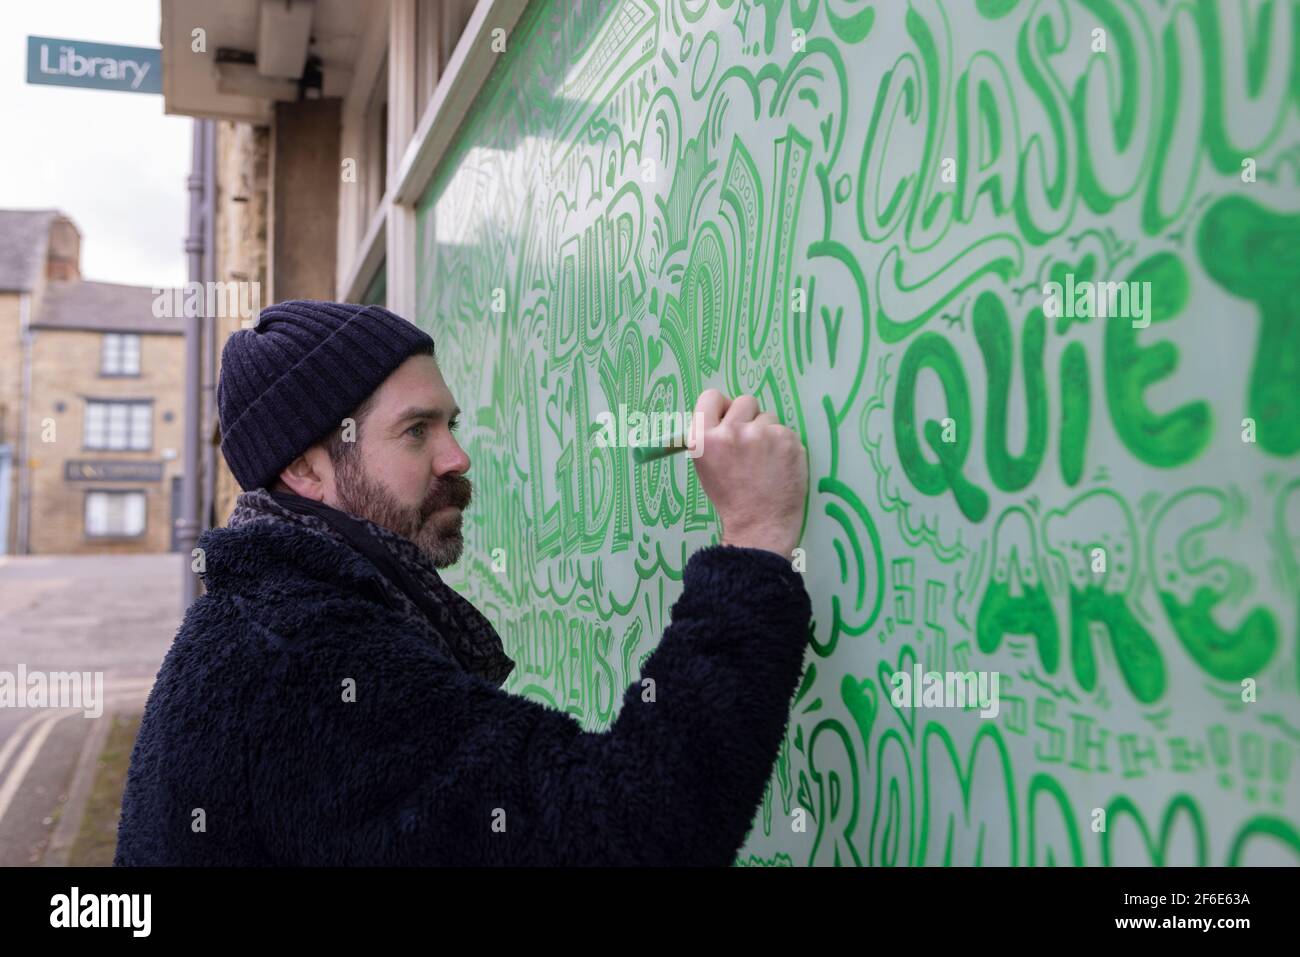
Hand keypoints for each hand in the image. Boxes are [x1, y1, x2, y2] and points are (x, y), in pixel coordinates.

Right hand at [689, 389, 806, 558]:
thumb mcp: (705, 466)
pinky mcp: (787, 439)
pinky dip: (784, 445)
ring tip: (765, 460)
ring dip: (767, 432)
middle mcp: (731, 432)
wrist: (760, 525)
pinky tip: (779, 465)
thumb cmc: (731, 498)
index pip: (711, 397)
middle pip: (744, 401)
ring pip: (768, 416)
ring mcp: (761, 434)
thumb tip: (726, 414)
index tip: (728, 418)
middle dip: (748, 418)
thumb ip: (712, 436)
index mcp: (703, 439)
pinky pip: (785, 430)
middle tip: (750, 444)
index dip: (721, 407)